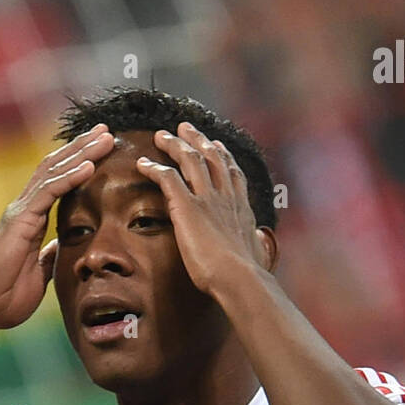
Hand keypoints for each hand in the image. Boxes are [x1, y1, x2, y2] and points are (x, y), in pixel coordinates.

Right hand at [0, 125, 114, 339]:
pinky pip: (48, 192)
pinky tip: (90, 165)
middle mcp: (25, 209)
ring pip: (54, 172)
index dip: (79, 166)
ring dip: (82, 154)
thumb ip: (49, 256)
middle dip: (83, 149)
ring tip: (105, 137)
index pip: (58, 184)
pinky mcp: (19, 222)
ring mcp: (21, 212)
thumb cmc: (2, 296)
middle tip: (107, 132)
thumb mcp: (38, 275)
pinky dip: (70, 177)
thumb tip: (62, 245)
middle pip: (57, 169)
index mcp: (31, 220)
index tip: (101, 152)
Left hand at [135, 123, 269, 295]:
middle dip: (197, 139)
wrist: (239, 278)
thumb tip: (262, 239)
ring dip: (174, 145)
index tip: (216, 144)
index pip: (232, 172)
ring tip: (161, 136)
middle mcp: (226, 196)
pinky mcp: (188, 206)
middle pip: (211, 157)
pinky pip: (168, 177)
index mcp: (241, 207)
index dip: (223, 155)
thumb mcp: (258, 252)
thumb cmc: (247, 275)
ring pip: (190, 159)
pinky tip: (142, 164)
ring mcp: (207, 199)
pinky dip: (154, 167)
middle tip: (184, 127)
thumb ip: (258, 242)